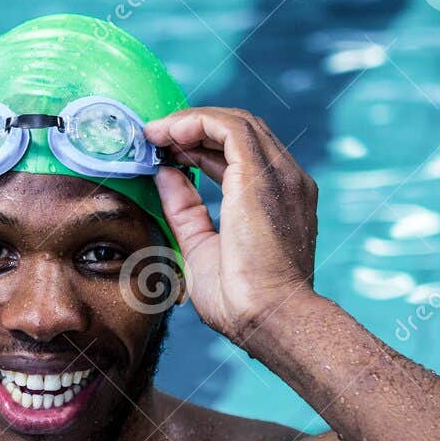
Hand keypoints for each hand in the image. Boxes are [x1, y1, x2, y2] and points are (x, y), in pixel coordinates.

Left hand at [146, 108, 318, 345]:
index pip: (241, 154)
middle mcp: (286, 181)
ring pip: (236, 123)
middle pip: (240, 131)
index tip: (165, 152)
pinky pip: (230, 129)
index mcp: (278, 200)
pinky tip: (169, 133)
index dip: (200, 146)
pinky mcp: (263, 177)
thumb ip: (185, 209)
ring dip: (191, 121)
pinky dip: (197, 123)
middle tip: (153, 137)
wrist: (269, 319)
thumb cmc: (242, 301)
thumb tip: (165, 174)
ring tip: (155, 133)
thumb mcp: (201, 247)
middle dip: (193, 128)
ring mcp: (280, 176)